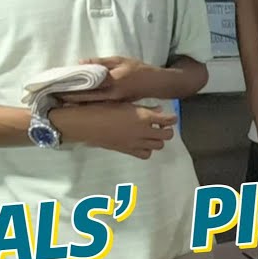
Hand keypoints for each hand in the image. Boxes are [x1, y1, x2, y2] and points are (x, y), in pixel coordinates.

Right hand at [52, 102, 176, 159]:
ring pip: (159, 146)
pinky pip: (145, 154)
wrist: (85, 123)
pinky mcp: (127, 151)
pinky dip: (147, 149)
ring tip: (151, 133)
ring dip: (158, 139)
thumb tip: (159, 110)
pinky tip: (141, 142)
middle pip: (167, 135)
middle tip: (161, 125)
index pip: (169, 120)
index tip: (169, 116)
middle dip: (167, 130)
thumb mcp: (125, 104)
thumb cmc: (103, 108)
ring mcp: (136, 143)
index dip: (172, 118)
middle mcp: (143, 131)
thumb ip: (145, 108)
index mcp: (144, 116)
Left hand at [58, 56, 161, 103]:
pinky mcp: (116, 107)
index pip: (87, 87)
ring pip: (91, 105)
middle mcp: (111, 96)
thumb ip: (100, 62)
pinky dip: (87, 106)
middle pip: (86, 99)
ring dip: (77, 104)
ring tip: (61, 103)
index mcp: (112, 82)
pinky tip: (77, 106)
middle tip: (54, 99)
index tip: (56, 89)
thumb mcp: (120, 60)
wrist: (156, 84)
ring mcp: (114, 103)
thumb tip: (80, 63)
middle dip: (69, 99)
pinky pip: (98, 107)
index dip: (71, 89)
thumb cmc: (139, 69)